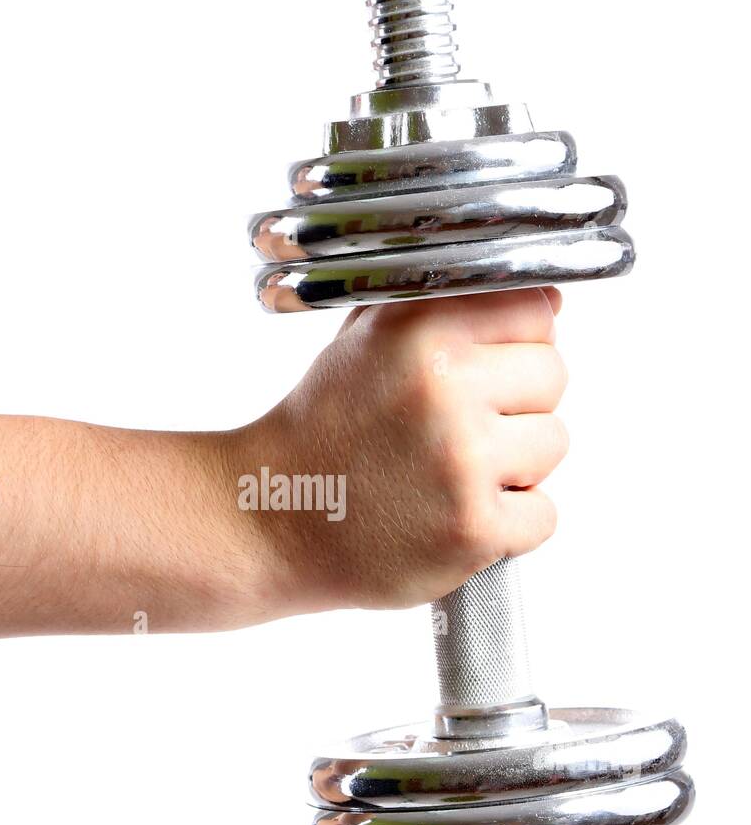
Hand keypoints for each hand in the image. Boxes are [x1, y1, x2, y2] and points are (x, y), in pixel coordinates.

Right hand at [232, 287, 567, 613]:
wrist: (272, 520)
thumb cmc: (323, 431)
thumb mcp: (363, 340)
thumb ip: (443, 308)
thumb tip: (544, 296)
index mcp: (420, 330)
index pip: (535, 310)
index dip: (516, 344)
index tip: (486, 371)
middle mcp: (444, 387)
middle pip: (552, 376)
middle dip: (516, 404)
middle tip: (457, 430)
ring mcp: (462, 461)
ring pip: (553, 443)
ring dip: (515, 464)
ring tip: (452, 474)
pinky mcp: (473, 528)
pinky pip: (543, 513)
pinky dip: (510, 524)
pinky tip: (455, 515)